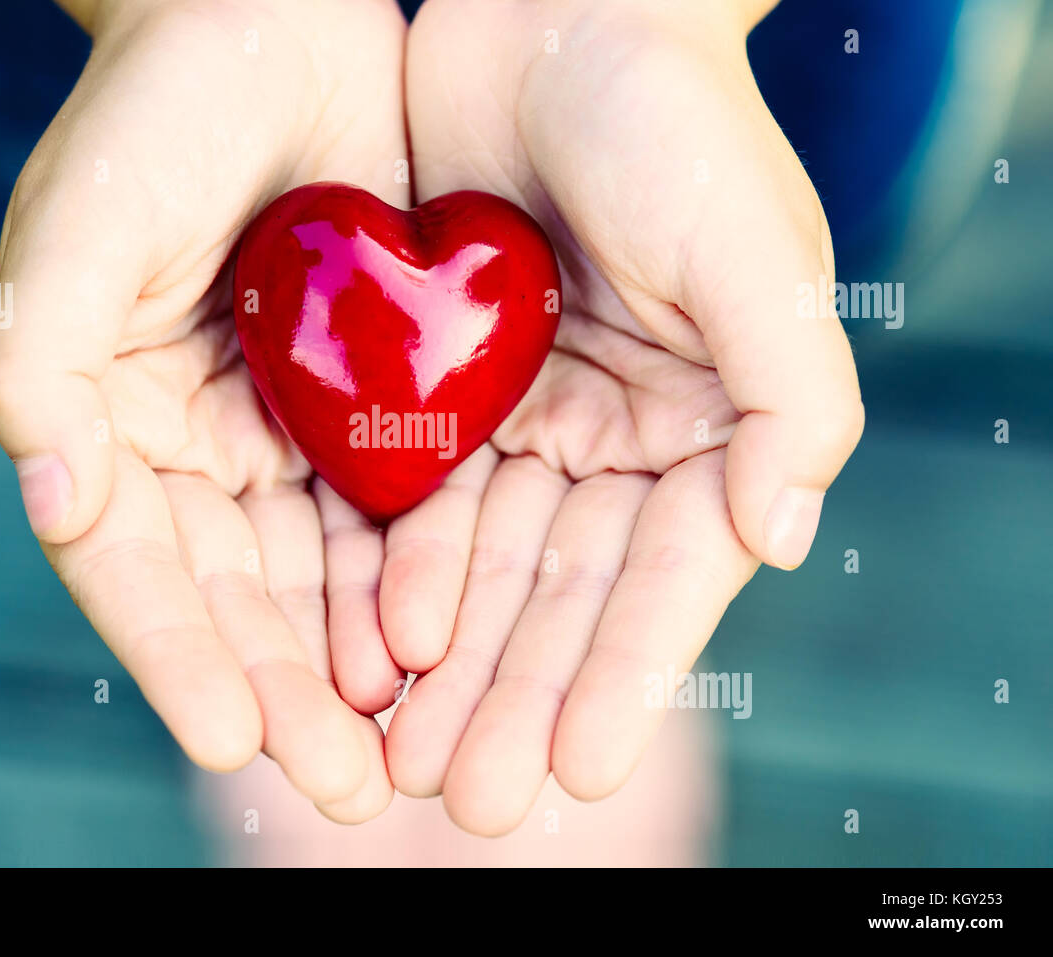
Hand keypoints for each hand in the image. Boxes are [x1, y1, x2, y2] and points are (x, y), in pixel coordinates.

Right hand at [0, 0, 407, 821]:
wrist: (272, 20)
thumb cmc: (155, 111)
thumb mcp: (75, 230)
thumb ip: (41, 367)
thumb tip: (52, 499)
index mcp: (107, 423)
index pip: (139, 568)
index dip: (179, 657)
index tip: (232, 742)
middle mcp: (194, 447)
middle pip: (238, 598)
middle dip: (286, 695)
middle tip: (346, 785)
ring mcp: (284, 430)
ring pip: (319, 575)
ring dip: (356, 664)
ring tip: (404, 750)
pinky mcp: (368, 399)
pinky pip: (390, 507)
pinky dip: (412, 579)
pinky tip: (444, 645)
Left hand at [378, 0, 863, 834]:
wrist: (552, 15)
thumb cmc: (672, 119)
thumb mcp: (756, 249)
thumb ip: (791, 394)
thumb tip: (781, 541)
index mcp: (709, 424)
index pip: (665, 577)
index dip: (623, 674)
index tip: (577, 769)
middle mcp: (620, 439)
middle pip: (564, 596)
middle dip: (518, 700)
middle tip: (468, 799)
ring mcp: (530, 420)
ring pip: (485, 570)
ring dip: (448, 667)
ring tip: (403, 759)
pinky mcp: (449, 388)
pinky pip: (420, 501)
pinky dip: (396, 576)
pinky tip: (369, 649)